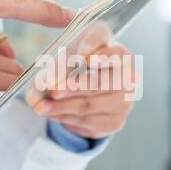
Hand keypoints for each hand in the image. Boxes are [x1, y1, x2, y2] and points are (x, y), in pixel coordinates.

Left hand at [25, 22, 138, 138]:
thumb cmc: (82, 60)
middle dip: (74, 87)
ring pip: (90, 105)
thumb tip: (44, 81)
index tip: (88, 59)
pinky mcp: (114, 122)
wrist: (94, 84)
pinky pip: (86, 121)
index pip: (116, 54)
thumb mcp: (74, 48)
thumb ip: (61, 58)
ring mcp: (124, 103)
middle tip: (53, 90)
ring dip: (62, 107)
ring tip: (41, 106)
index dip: (103, 56)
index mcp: (122, 54)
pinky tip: (50, 113)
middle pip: (101, 83)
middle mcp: (129, 79)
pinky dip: (64, 117)